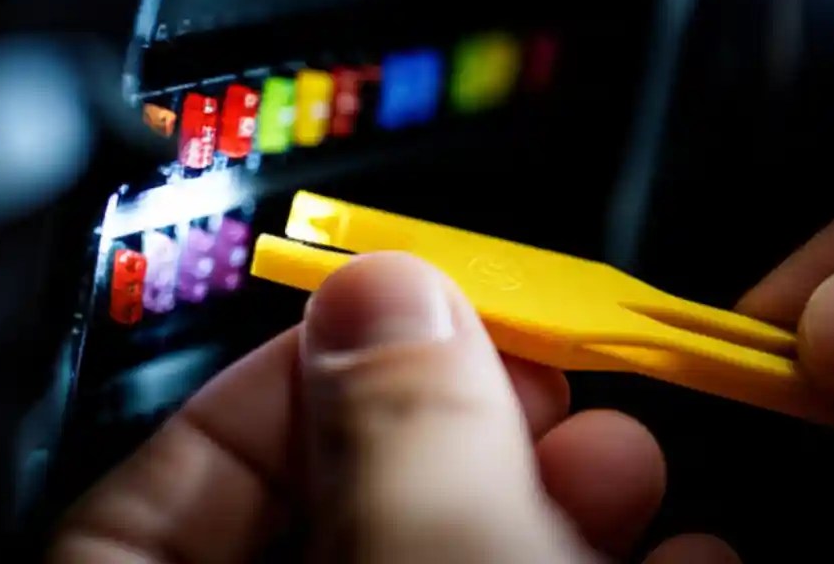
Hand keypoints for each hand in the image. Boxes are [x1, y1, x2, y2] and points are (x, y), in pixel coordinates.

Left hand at [51, 254, 737, 562]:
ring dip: (543, 500)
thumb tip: (387, 295)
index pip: (159, 483)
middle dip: (451, 428)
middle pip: (320, 515)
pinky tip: (675, 553)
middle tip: (539, 370)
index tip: (392, 321)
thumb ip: (396, 439)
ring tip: (628, 457)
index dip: (282, 381)